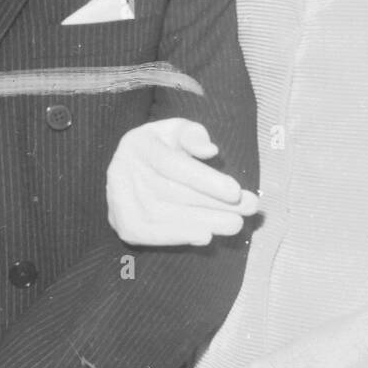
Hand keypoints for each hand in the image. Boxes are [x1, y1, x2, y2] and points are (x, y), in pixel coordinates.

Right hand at [106, 117, 259, 246]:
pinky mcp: (123, 223)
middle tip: (248, 209)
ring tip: (236, 223)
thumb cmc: (164, 146)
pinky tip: (206, 236)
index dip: (204, 180)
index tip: (236, 191)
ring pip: (165, 216)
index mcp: (138, 144)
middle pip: (173, 192)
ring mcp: (119, 200)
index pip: (173, 165)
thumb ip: (194, 135)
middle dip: (214, 203)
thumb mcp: (178, 130)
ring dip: (203, 222)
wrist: (130, 168)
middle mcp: (123, 172)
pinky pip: (151, 234)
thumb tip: (210, 150)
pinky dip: (178, 237)